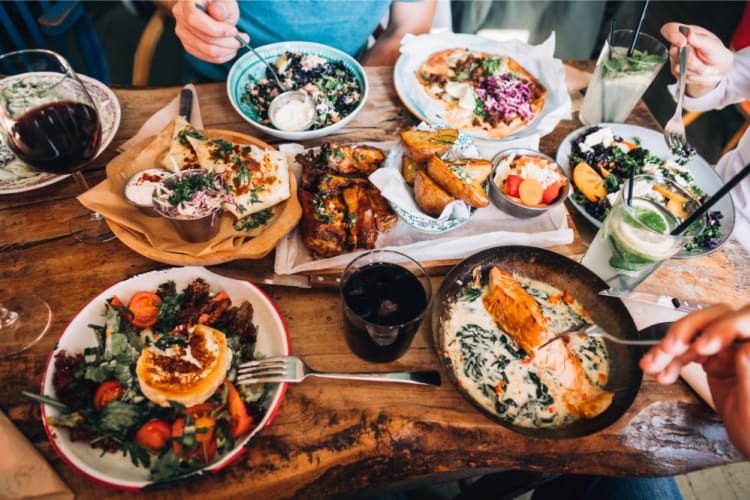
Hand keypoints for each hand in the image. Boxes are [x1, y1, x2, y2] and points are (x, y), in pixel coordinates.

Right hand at [172, 0, 245, 63]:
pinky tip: (230, 49)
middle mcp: (180, 17)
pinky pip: (207, 57)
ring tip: (238, 43)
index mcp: (186, 2)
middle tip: (244, 39)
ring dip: (227, 50)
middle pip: (205, 39)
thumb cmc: (218, 2)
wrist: (209, 7)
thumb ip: (222, 6)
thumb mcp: (225, 0)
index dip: (216, 29)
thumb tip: (217, 13)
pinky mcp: (188, 45)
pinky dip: (222, 56)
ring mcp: (182, 33)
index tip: (234, 31)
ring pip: (207, 51)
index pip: (195, 19)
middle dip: (228, 42)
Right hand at [640, 304, 749, 458]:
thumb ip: (749, 375)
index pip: (749, 319)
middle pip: (718, 318)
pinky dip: (670, 359)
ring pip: (697, 333)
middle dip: (690, 331)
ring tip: (653, 363)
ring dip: (671, 347)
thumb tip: (746, 347)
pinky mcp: (717, 358)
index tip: (704, 346)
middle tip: (671, 348)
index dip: (725, 327)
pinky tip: (660, 372)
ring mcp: (732, 350)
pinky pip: (688, 350)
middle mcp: (747, 343)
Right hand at [660, 23, 733, 97]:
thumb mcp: (713, 45)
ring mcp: (675, 59)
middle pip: (674, 52)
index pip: (669, 29)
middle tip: (705, 59)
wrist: (718, 69)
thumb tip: (689, 34)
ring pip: (680, 67)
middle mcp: (678, 46)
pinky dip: (695, 76)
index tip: (682, 43)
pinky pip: (683, 76)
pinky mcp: (676, 72)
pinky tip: (702, 72)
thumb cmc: (716, 53)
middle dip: (692, 59)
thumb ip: (701, 40)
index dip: (672, 35)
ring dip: (696, 69)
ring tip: (707, 67)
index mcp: (686, 33)